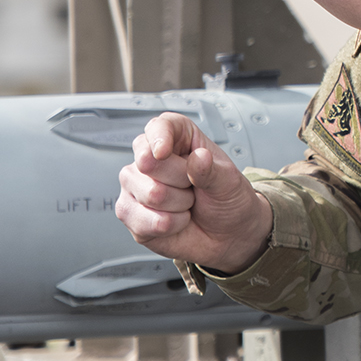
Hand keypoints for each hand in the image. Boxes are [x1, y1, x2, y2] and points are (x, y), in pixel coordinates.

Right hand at [115, 113, 273, 273]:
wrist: (229, 234)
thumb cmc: (227, 200)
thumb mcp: (229, 182)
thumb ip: (212, 171)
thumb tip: (198, 157)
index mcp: (178, 139)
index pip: (159, 126)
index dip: (158, 137)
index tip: (163, 152)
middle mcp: (150, 159)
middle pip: (148, 163)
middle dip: (181, 183)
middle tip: (194, 188)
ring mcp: (136, 186)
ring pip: (149, 194)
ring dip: (178, 207)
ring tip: (187, 204)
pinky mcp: (130, 213)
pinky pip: (141, 220)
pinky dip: (168, 226)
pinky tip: (177, 221)